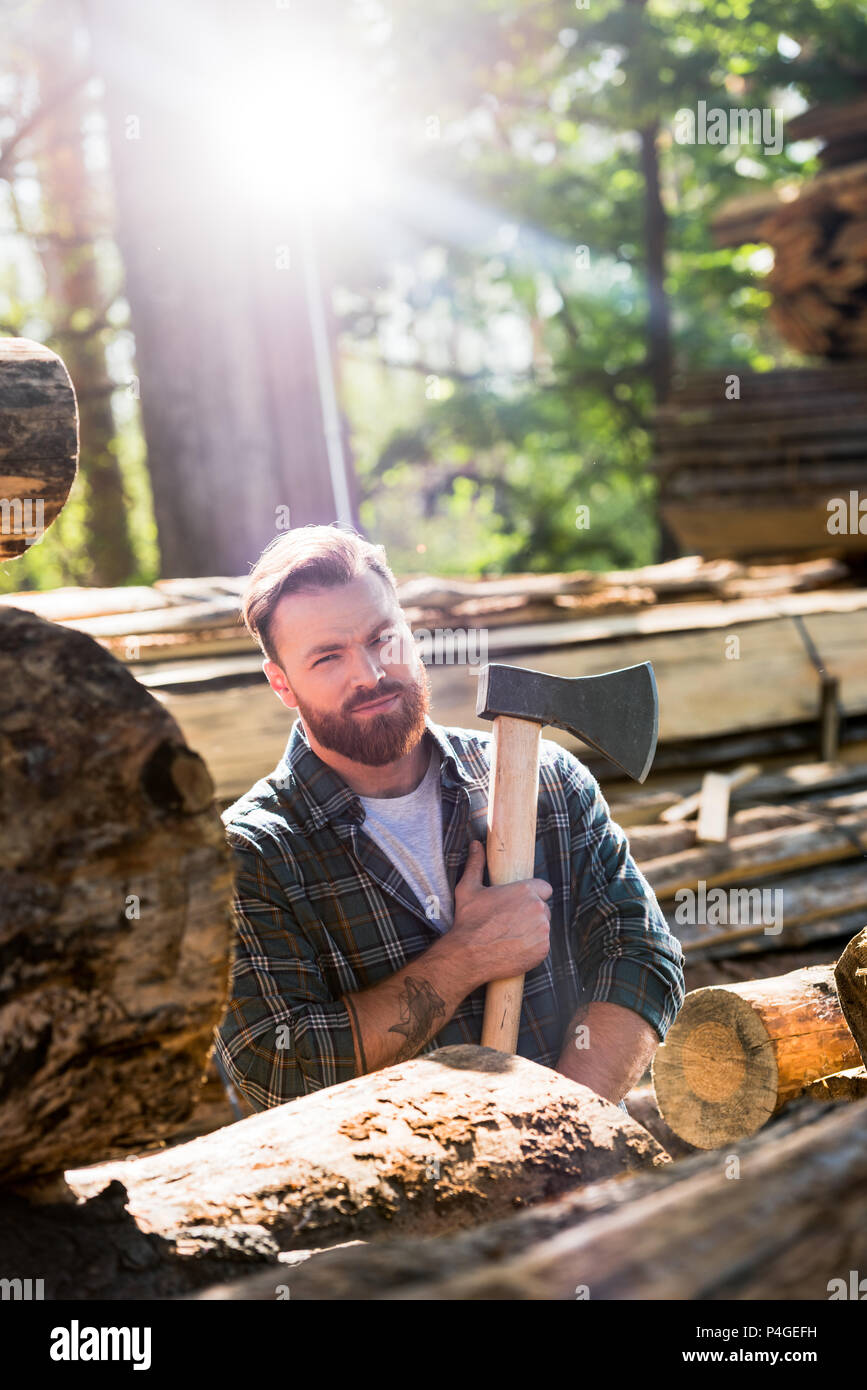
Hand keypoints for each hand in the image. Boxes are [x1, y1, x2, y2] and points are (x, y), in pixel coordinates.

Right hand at [449, 839, 552, 987]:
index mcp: (525, 890)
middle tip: (510, 921)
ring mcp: (543, 931)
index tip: (519, 903)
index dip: (533, 895)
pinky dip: (533, 947)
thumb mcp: (468, 888)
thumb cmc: (468, 921)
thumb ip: (476, 864)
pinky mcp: (543, 950)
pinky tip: (515, 947)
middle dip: (531, 914)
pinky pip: (542, 945)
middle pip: (543, 909)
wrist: (468, 956)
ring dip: (532, 930)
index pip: (544, 888)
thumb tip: (476, 845)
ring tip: (511, 935)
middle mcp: (538, 909)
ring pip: (543, 927)